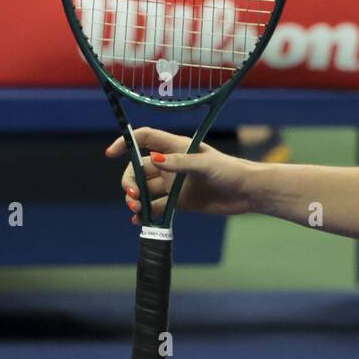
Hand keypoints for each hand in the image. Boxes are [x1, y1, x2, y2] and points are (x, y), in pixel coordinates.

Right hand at [106, 127, 261, 222]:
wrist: (247, 193)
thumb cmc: (230, 170)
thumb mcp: (205, 164)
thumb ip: (180, 163)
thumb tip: (154, 161)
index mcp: (176, 147)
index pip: (144, 138)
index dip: (125, 143)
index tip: (111, 154)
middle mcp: (172, 164)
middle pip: (139, 168)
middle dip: (130, 180)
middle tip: (133, 195)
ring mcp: (175, 184)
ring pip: (146, 189)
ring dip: (136, 199)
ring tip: (135, 209)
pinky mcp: (180, 202)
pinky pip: (157, 208)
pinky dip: (146, 214)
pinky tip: (139, 220)